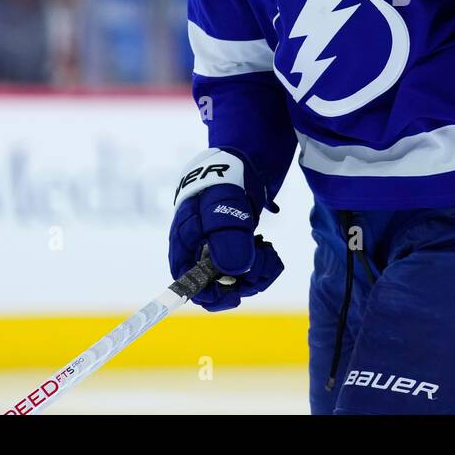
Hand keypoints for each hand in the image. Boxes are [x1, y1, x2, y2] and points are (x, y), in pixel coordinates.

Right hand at [168, 148, 283, 311]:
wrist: (240, 159)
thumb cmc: (224, 180)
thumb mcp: (224, 206)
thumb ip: (226, 239)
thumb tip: (234, 274)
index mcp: (185, 244)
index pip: (189, 285)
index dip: (211, 296)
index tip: (237, 294)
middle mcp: (198, 251)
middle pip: (216, 287)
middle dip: (244, 281)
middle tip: (265, 259)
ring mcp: (217, 250)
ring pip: (235, 280)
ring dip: (257, 272)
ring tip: (270, 252)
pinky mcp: (234, 247)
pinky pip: (246, 269)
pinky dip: (260, 265)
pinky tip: (268, 249)